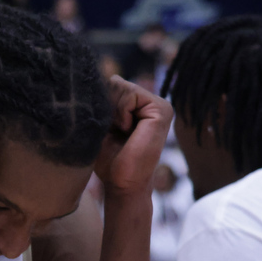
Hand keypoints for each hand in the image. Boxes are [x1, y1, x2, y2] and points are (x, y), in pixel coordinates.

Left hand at [94, 76, 172, 199]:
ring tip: (120, 132)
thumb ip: (104, 100)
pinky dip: (121, 112)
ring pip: (120, 86)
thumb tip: (103, 77)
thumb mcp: (101, 124)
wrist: (121, 184)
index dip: (98, 103)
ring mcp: (159, 105)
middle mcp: (150, 103)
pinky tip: (127, 130)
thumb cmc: (108, 159)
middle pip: (114, 82)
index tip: (104, 128)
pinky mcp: (162, 110)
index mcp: (138, 106)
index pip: (110, 84)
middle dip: (105, 106)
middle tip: (112, 131)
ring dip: (112, 111)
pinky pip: (130, 94)